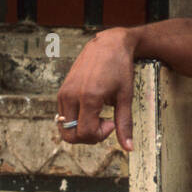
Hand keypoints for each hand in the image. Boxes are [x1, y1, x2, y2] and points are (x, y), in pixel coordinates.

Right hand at [56, 27, 139, 150]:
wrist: (108, 44)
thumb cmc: (120, 68)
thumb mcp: (125, 96)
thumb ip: (125, 124)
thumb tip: (129, 148)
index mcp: (89, 97)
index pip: (85, 133)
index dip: (100, 135)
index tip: (112, 122)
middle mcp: (72, 95)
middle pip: (70, 135)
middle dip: (88, 137)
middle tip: (105, 123)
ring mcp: (64, 93)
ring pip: (64, 128)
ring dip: (81, 129)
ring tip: (99, 114)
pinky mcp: (62, 91)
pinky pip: (63, 116)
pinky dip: (76, 120)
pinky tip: (91, 109)